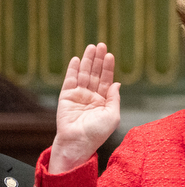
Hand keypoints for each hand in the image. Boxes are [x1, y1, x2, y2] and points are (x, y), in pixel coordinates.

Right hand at [50, 43, 119, 173]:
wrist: (78, 142)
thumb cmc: (97, 133)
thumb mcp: (113, 116)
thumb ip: (114, 99)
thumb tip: (117, 83)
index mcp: (103, 101)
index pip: (107, 80)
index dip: (108, 68)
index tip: (110, 55)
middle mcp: (91, 96)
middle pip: (95, 74)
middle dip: (98, 60)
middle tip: (101, 45)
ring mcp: (78, 95)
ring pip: (84, 74)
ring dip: (87, 60)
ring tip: (91, 47)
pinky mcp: (66, 96)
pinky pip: (70, 80)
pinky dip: (73, 69)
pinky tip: (77, 59)